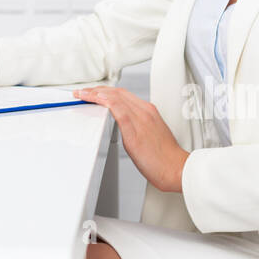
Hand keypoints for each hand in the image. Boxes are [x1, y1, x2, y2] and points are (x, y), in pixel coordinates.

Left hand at [73, 85, 189, 191]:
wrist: (176, 169)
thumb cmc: (165, 157)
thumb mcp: (150, 135)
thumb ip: (137, 126)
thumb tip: (123, 126)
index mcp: (148, 111)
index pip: (123, 95)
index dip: (106, 91)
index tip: (94, 92)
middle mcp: (145, 111)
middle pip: (117, 92)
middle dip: (97, 90)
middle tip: (83, 92)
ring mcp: (140, 119)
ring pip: (115, 97)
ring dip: (95, 93)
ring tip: (82, 95)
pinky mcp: (135, 130)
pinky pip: (118, 109)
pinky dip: (104, 101)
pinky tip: (95, 99)